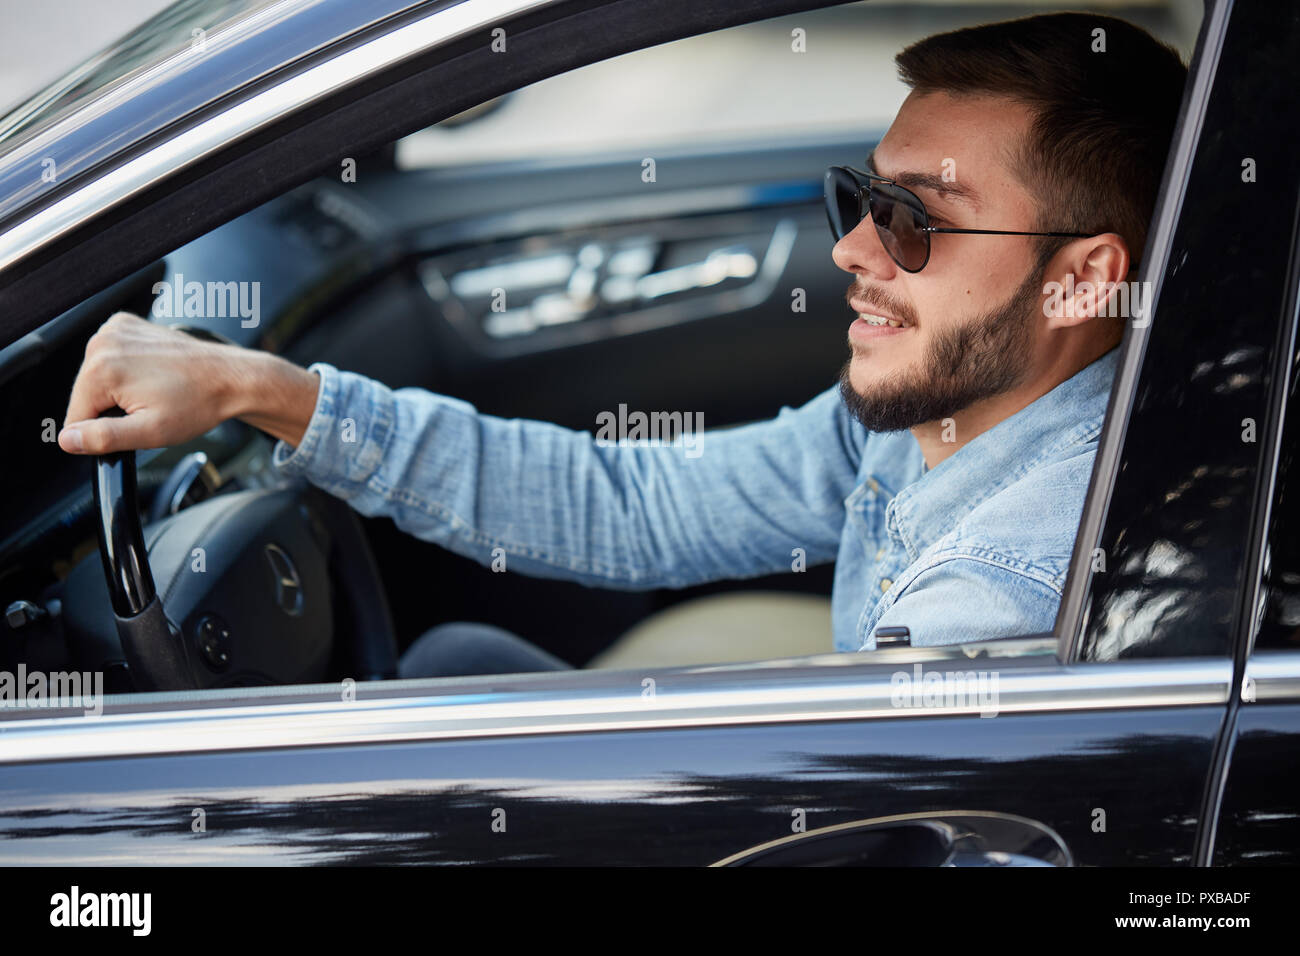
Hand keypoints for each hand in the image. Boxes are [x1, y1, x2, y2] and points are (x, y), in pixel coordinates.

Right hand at [59, 312, 318, 454]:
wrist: (231, 377)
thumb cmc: (198, 403)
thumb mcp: (151, 431)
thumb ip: (104, 437)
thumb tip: (67, 440)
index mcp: (102, 369)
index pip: (76, 417)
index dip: (102, 432)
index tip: (133, 425)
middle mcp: (103, 342)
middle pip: (85, 394)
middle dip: (111, 409)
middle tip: (149, 408)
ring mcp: (116, 329)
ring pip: (97, 377)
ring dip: (119, 390)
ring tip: (154, 391)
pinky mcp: (127, 325)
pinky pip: (111, 357)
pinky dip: (127, 369)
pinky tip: (152, 375)